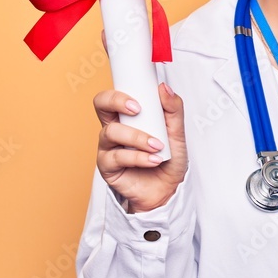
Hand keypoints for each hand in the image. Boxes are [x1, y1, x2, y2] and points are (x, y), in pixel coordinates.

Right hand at [94, 83, 188, 212]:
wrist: (168, 190)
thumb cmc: (169, 159)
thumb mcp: (177, 132)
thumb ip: (173, 110)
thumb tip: (164, 87)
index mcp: (127, 116)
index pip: (114, 94)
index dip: (119, 91)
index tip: (140, 99)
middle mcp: (114, 129)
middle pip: (100, 104)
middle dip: (116, 102)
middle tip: (138, 110)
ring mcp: (108, 147)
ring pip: (111, 132)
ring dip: (137, 137)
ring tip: (157, 147)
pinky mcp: (107, 167)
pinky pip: (117, 156)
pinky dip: (138, 157)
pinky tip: (153, 160)